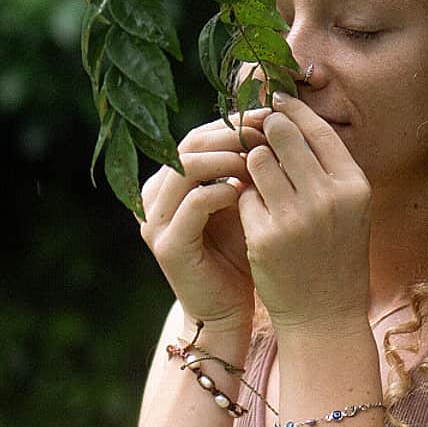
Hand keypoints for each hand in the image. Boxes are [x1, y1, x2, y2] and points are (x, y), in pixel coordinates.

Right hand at [139, 111, 270, 330]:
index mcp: (168, 182)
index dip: (234, 123)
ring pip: (187, 167)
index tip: (272, 116)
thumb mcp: (245, 199)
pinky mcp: (168, 246)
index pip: (197, 136)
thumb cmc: (244, 250)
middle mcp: (153, 197)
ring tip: (261, 158)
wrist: (231, 310)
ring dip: (228, 158)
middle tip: (269, 132)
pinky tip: (249, 190)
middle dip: (232, 135)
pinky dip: (224, 190)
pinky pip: (195, 203)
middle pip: (188, 145)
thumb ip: (247, 165)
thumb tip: (274, 118)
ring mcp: (155, 222)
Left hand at [239, 92, 371, 336]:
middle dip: (266, 130)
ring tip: (260, 181)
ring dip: (253, 164)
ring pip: (257, 160)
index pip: (318, 130)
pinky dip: (246, 200)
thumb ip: (328, 167)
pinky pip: (244, 195)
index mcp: (355, 186)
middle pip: (283, 135)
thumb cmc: (336, 254)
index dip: (292, 110)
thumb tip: (288, 118)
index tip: (275, 100)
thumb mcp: (350, 208)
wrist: (326, 315)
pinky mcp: (265, 237)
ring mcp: (296, 217)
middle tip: (256, 131)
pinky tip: (257, 217)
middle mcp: (329, 197)